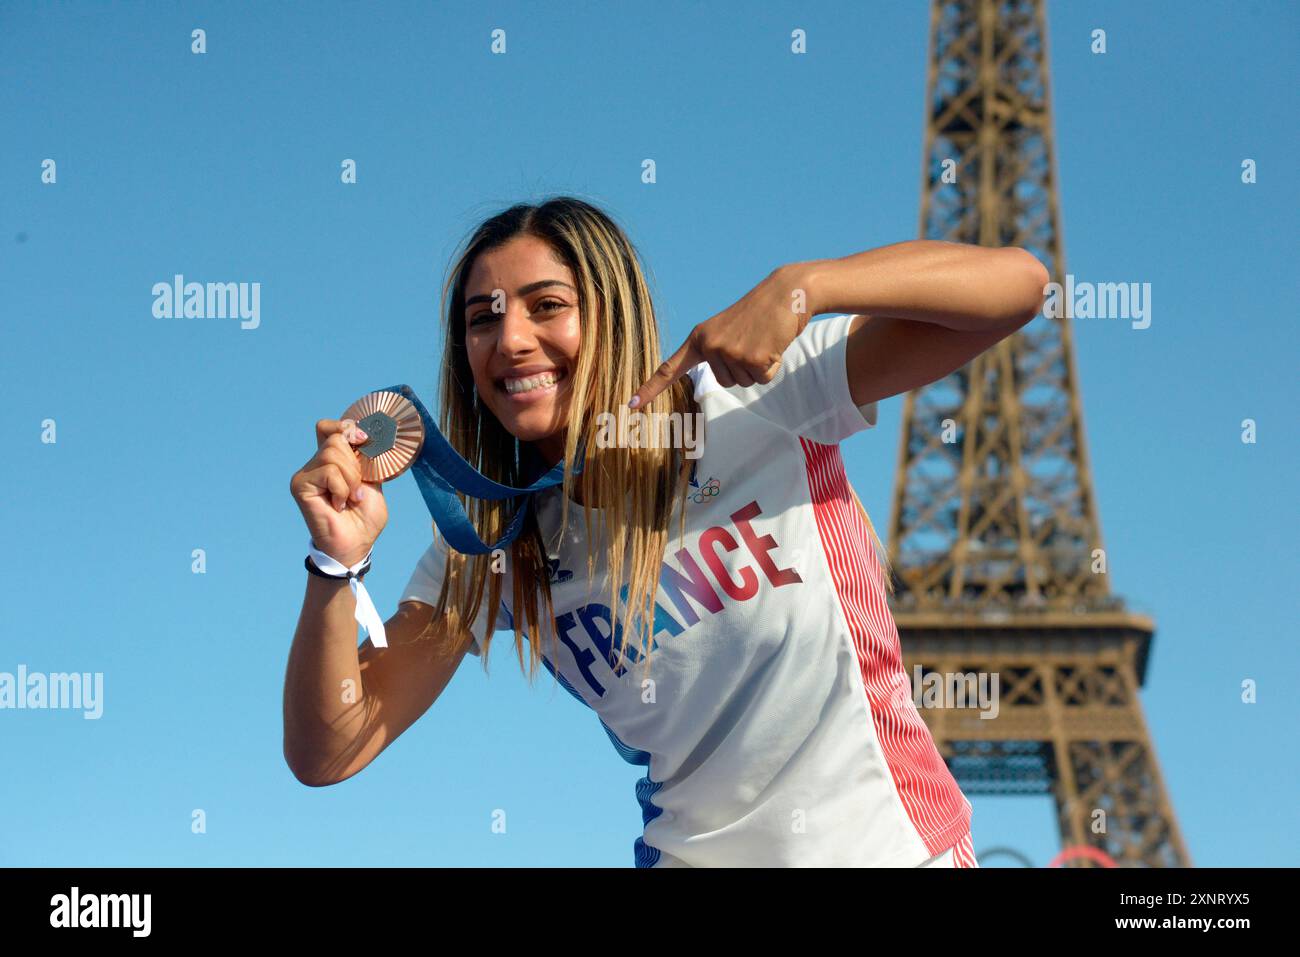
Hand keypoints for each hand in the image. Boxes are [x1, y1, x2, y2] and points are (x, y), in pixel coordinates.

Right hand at [289, 418, 388, 566]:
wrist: (356, 544)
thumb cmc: (363, 517)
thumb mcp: (372, 481)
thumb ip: (365, 458)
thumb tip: (363, 434)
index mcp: (332, 460)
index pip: (329, 427)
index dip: (346, 428)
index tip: (364, 441)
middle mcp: (315, 463)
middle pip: (336, 438)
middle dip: (356, 464)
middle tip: (357, 489)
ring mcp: (305, 474)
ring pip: (333, 454)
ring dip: (351, 479)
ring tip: (350, 498)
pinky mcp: (300, 485)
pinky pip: (329, 472)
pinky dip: (342, 489)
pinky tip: (339, 505)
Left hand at [628, 264, 814, 409]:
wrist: (784, 293)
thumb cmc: (757, 314)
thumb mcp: (727, 329)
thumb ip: (717, 351)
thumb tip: (722, 376)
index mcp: (699, 338)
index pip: (669, 368)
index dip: (650, 388)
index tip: (632, 405)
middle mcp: (710, 346)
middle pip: (724, 381)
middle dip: (742, 367)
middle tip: (752, 341)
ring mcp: (730, 352)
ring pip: (743, 383)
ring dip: (757, 367)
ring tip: (761, 340)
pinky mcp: (752, 359)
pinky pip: (761, 380)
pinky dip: (772, 367)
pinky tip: (772, 345)